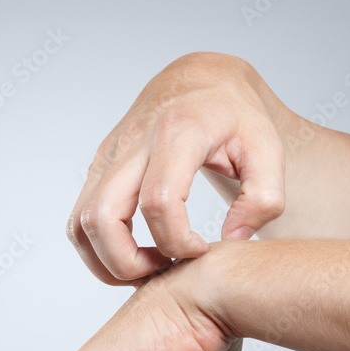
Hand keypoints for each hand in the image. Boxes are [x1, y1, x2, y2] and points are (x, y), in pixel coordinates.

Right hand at [67, 52, 285, 284]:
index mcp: (178, 134)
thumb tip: (232, 239)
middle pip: (103, 217)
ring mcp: (108, 155)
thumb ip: (263, 199)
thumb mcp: (269, 149)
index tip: (201, 250)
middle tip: (163, 270)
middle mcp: (133, 143)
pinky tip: (132, 254)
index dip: (178, 241)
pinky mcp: (98, 167)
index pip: (159, 201)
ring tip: (147, 268)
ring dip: (106, 261)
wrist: (198, 80)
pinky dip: (97, 248)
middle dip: (128, 262)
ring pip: (81, 223)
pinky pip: (80, 218)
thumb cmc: (235, 116)